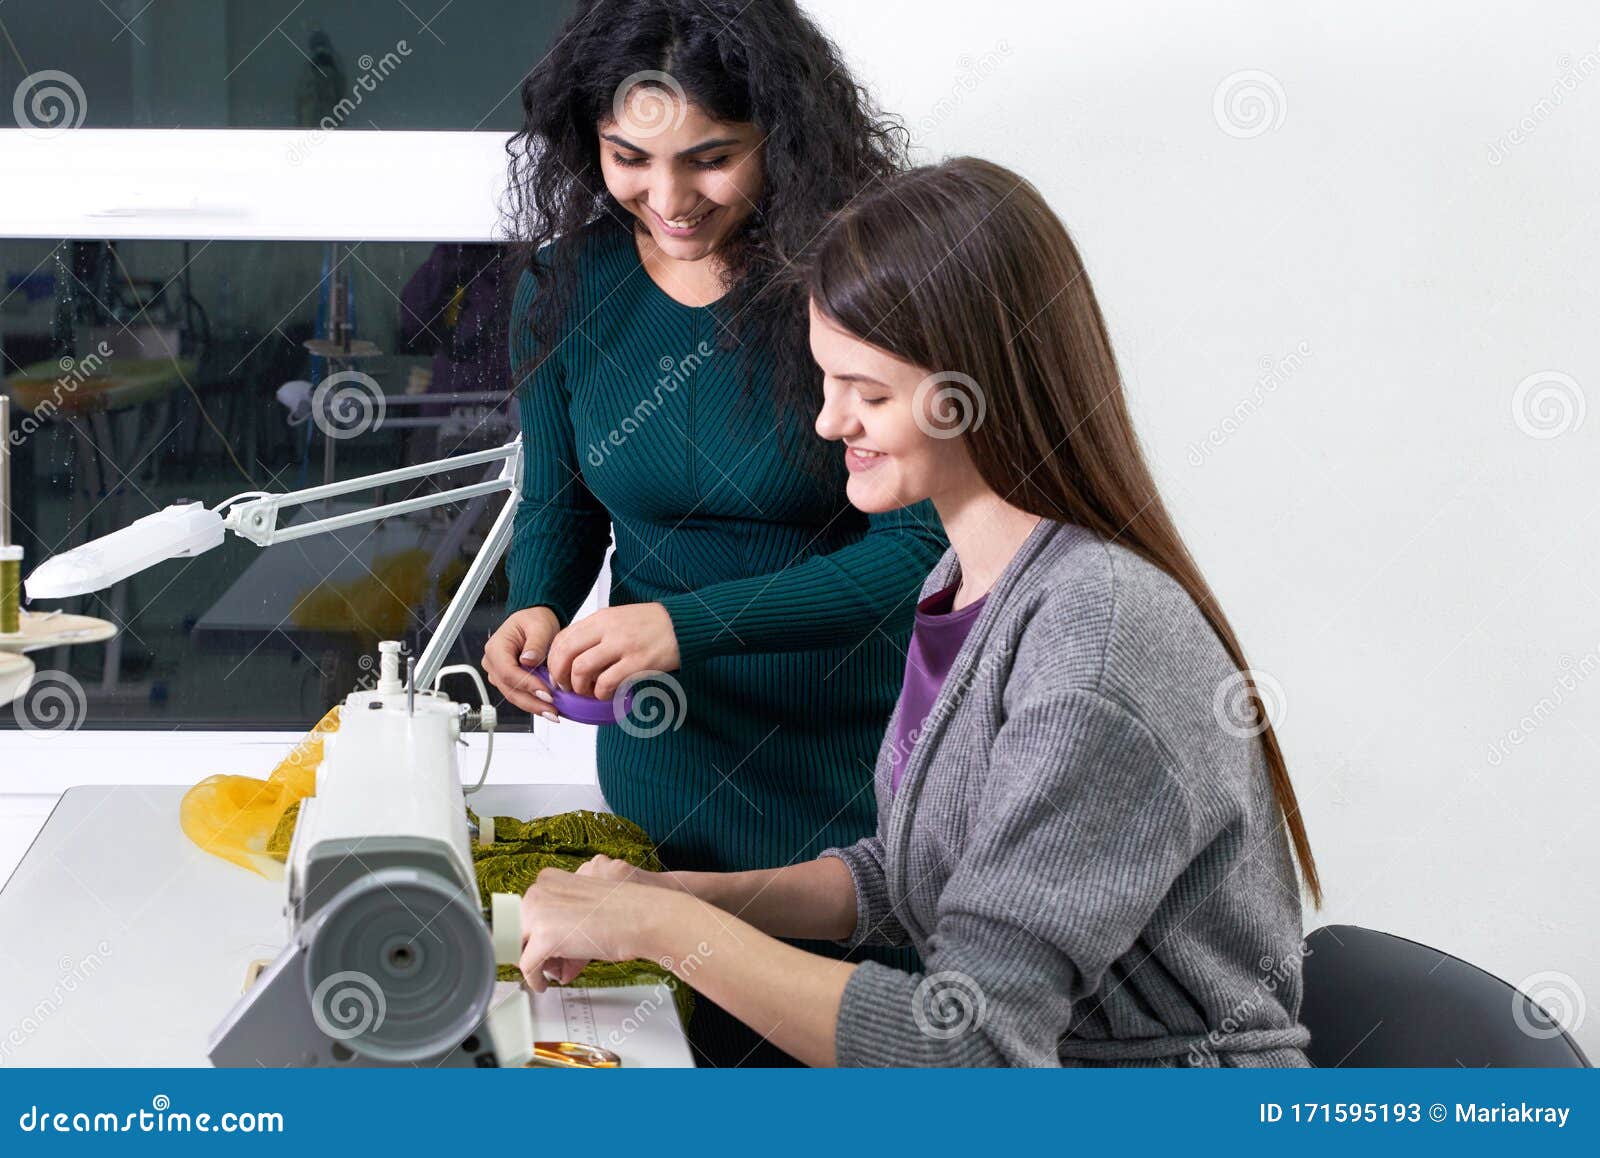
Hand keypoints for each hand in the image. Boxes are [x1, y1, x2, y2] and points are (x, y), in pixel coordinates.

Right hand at [482, 606, 561, 715]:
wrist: (534, 621)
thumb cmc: (534, 620)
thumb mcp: (539, 626)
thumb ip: (535, 644)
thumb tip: (529, 660)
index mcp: (496, 648)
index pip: (507, 672)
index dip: (527, 685)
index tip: (545, 692)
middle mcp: (493, 663)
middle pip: (509, 689)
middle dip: (532, 702)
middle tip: (552, 710)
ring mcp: (499, 673)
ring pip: (513, 696)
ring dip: (533, 706)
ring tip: (553, 713)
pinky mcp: (509, 680)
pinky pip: (519, 694)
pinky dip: (533, 702)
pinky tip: (548, 708)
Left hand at [518, 866, 685, 991]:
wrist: (643, 916)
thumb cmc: (625, 911)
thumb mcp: (586, 904)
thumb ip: (563, 918)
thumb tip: (552, 944)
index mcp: (549, 878)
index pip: (524, 909)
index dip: (532, 931)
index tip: (534, 944)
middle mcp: (539, 891)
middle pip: (518, 928)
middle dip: (532, 948)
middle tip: (549, 962)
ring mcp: (538, 912)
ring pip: (520, 946)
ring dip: (535, 963)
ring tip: (552, 972)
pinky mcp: (543, 937)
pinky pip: (527, 966)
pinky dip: (534, 980)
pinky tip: (543, 984)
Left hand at [545, 602, 679, 699]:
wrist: (683, 624)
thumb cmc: (652, 624)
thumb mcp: (618, 618)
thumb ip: (596, 632)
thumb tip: (573, 655)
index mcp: (601, 618)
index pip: (563, 638)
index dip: (554, 660)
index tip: (557, 673)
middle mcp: (608, 629)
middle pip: (566, 653)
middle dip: (560, 675)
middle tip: (566, 687)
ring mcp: (622, 646)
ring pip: (582, 669)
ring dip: (579, 686)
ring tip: (587, 692)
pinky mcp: (637, 663)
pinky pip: (607, 682)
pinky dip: (600, 693)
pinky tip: (606, 694)